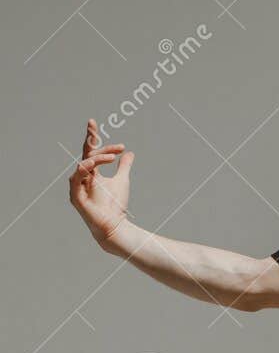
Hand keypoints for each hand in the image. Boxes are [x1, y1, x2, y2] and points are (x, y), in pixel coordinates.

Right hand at [69, 119, 133, 249]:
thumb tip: (128, 153)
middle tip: (120, 147)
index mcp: (90, 171)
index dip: (93, 138)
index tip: (99, 126)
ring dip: (97, 158)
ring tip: (112, 157)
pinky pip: (76, 179)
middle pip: (87, 155)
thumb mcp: (123, 180)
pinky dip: (84, 170)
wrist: (114, 226)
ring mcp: (77, 186)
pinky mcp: (76, 197)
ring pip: (83, 164)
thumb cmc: (115, 205)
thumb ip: (124, 166)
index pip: (90, 150)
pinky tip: (93, 164)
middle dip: (100, 147)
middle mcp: (81, 176)